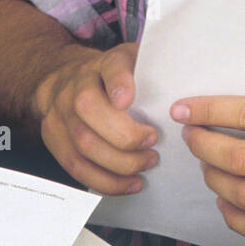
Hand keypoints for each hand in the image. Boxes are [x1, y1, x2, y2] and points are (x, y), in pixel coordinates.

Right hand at [33, 42, 158, 193]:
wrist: (64, 80)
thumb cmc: (111, 77)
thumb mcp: (133, 62)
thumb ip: (155, 72)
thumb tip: (190, 91)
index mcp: (103, 64)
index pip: (110, 67)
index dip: (118, 82)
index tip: (128, 100)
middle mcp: (76, 87)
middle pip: (89, 109)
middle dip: (125, 136)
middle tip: (153, 145)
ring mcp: (61, 114)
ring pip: (83, 144)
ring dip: (119, 163)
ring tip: (145, 165)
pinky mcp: (55, 140)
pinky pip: (76, 167)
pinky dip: (105, 181)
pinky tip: (128, 183)